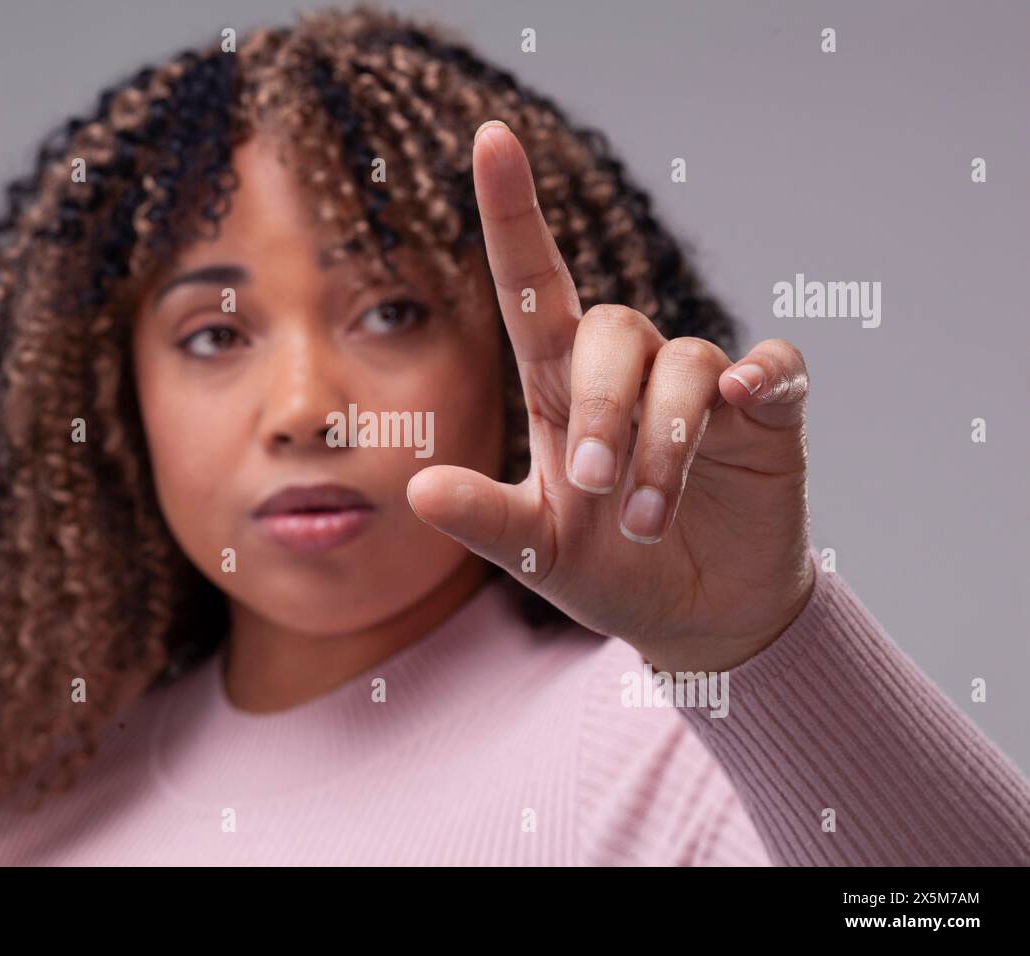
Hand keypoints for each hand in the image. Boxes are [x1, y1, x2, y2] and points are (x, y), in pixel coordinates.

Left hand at [407, 120, 816, 673]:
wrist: (695, 615)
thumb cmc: (608, 571)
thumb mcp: (536, 552)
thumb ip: (485, 519)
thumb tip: (418, 490)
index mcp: (559, 389)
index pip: (532, 285)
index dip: (511, 213)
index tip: (489, 138)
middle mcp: (628, 372)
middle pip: (612, 328)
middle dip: (601, 407)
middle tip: (593, 485)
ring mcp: (701, 387)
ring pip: (685, 362)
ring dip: (664, 440)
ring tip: (646, 522)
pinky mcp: (766, 413)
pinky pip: (773, 366)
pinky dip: (762, 377)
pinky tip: (745, 402)